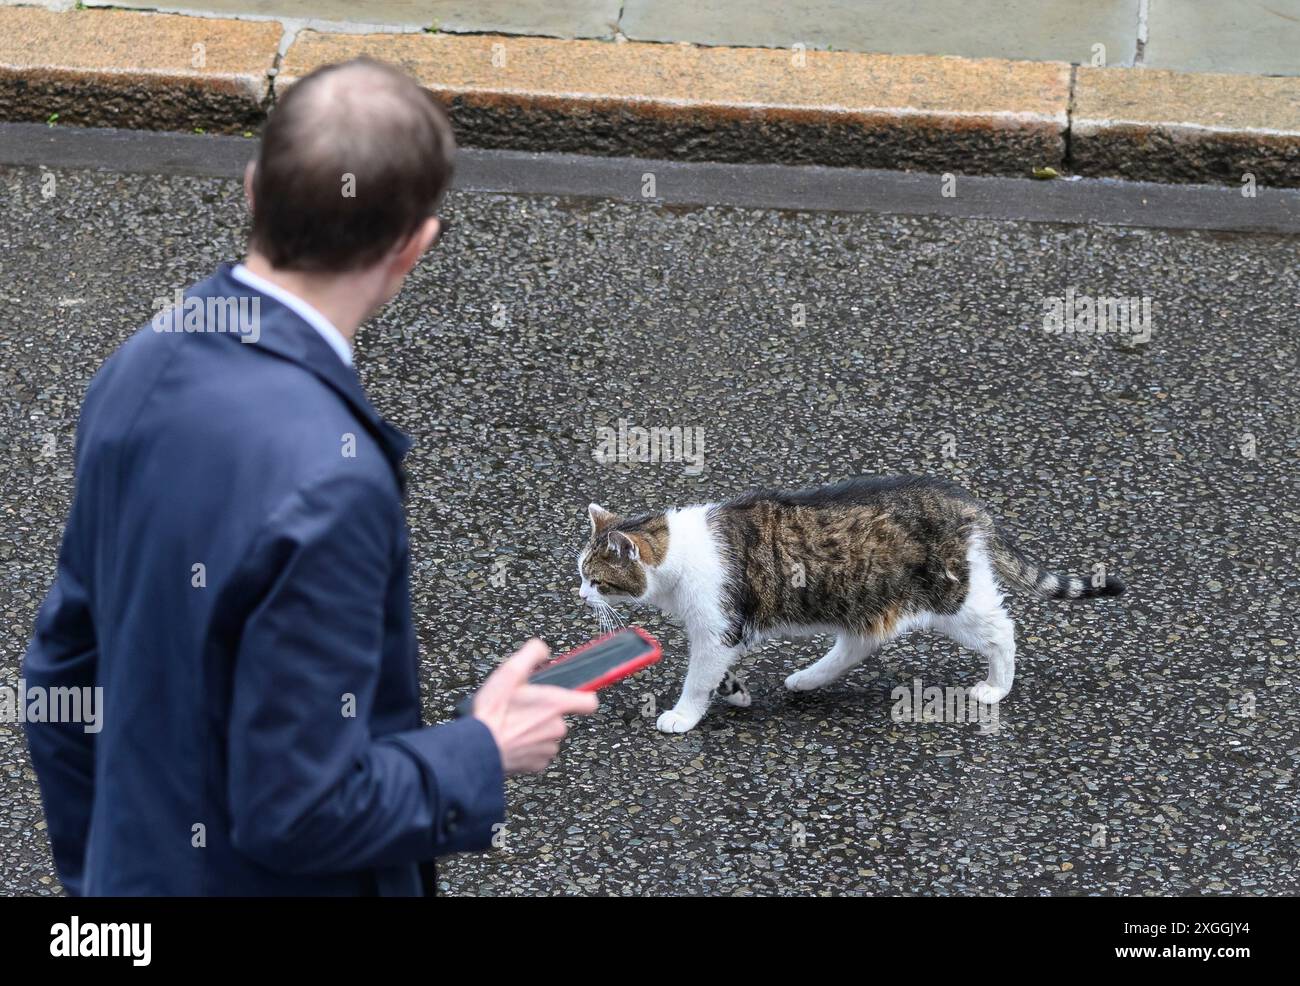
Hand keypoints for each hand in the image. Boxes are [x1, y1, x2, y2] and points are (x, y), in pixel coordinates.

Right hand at [471, 639, 598, 774]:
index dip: (581, 698)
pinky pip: (538, 753)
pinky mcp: (536, 765)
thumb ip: (531, 654)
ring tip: (511, 725)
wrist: (477, 748)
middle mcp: (557, 728)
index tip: (569, 696)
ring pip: (547, 735)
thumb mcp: (509, 672)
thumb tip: (542, 650)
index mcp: (556, 704)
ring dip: (534, 730)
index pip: (589, 702)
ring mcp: (548, 748)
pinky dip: (527, 747)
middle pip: (560, 717)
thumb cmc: (493, 712)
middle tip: (519, 709)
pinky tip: (510, 740)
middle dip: (543, 713)